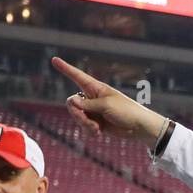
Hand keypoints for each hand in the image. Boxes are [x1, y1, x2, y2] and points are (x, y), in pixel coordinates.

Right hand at [51, 57, 167, 146]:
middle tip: (89, 122)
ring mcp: (93, 110)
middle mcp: (92, 98)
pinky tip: (98, 132)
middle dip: (77, 114)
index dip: (65, 68)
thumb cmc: (126, 111)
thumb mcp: (106, 105)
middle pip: (72, 103)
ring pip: (77, 116)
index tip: (54, 60)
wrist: (138, 128)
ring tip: (97, 129)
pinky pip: (83, 126)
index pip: (77, 76)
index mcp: (96, 88)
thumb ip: (87, 104)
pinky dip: (89, 130)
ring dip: (84, 124)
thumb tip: (71, 101)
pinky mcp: (95, 122)